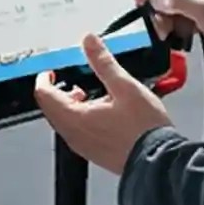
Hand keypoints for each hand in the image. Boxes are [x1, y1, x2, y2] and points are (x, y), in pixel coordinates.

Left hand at [34, 34, 172, 175]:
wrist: (159, 162)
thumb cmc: (144, 129)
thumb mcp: (124, 86)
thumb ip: (103, 62)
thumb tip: (89, 42)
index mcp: (74, 118)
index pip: (44, 95)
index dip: (44, 79)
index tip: (50, 71)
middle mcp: (74, 135)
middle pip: (51, 109)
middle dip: (58, 92)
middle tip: (70, 81)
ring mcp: (83, 146)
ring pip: (64, 122)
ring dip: (70, 105)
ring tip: (89, 94)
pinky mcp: (95, 153)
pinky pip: (77, 133)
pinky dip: (81, 118)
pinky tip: (102, 112)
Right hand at [133, 0, 203, 52]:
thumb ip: (179, 2)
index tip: (140, 3)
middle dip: (156, 7)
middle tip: (158, 25)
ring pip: (162, 0)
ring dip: (163, 18)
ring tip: (170, 33)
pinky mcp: (189, 2)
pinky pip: (169, 10)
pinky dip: (170, 22)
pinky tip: (179, 32)